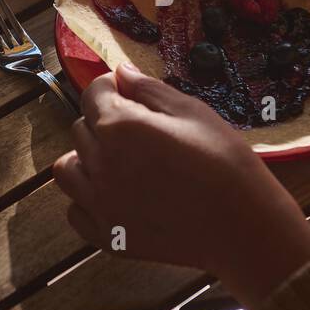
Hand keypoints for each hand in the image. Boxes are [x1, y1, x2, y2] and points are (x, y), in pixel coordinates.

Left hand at [53, 63, 309, 309]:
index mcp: (118, 126)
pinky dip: (88, 199)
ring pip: (68, 169)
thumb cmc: (223, 162)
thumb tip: (122, 74)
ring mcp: (99, 203)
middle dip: (102, 120)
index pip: (92, 93)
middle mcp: (99, 163)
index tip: (126, 92)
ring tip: (117, 161)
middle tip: (135, 129)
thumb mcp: (192, 112)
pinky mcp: (107, 236)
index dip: (109, 87)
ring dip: (85, 158)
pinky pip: (76, 210)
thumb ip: (149, 90)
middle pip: (81, 128)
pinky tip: (116, 195)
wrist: (242, 226)